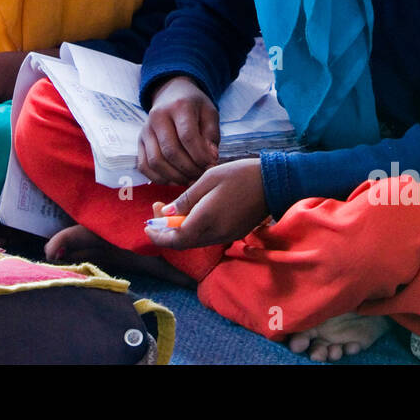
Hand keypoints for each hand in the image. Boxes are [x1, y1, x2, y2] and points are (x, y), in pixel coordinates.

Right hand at [137, 75, 219, 184]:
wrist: (171, 94)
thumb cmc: (194, 106)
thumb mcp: (209, 113)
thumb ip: (212, 135)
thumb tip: (210, 159)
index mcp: (179, 106)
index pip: (187, 136)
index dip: (200, 156)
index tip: (211, 165)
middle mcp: (157, 116)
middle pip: (171, 151)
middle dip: (189, 169)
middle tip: (201, 175)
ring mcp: (145, 129)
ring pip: (156, 161)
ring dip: (175, 176)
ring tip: (190, 179)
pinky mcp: (140, 141)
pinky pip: (144, 166)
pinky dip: (159, 178)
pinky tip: (174, 179)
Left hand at [143, 158, 267, 249]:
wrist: (273, 182)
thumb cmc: (239, 175)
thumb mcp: (208, 180)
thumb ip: (186, 199)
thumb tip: (167, 214)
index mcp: (206, 220)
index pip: (175, 239)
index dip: (158, 236)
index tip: (147, 226)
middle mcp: (215, 234)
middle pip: (183, 243)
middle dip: (166, 231)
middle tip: (158, 209)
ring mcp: (226, 236)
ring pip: (195, 240)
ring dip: (179, 230)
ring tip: (172, 209)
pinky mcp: (234, 233)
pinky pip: (207, 236)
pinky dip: (194, 228)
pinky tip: (191, 212)